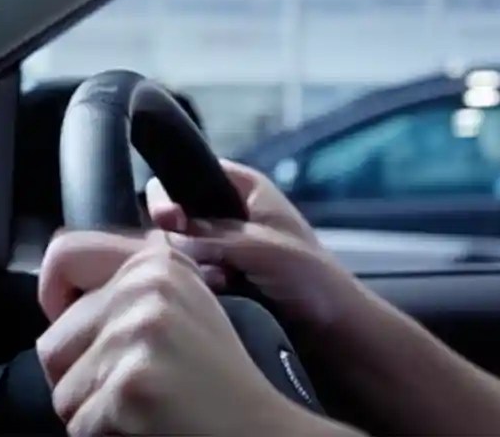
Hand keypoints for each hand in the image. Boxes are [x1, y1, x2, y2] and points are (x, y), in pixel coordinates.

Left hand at [36, 231, 309, 435]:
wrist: (263, 433)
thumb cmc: (221, 385)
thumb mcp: (185, 308)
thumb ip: (131, 289)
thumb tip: (59, 291)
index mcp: (157, 262)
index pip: (62, 256)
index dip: (53, 299)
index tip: (76, 334)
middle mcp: (146, 286)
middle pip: (52, 342)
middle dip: (78, 379)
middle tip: (132, 391)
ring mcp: (138, 334)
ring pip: (62, 392)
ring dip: (94, 414)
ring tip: (145, 409)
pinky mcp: (131, 385)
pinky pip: (80, 427)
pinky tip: (148, 428)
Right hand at [146, 160, 364, 333]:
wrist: (334, 330)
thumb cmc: (310, 277)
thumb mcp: (261, 247)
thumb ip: (212, 235)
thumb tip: (166, 233)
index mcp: (247, 188)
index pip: (196, 170)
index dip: (174, 188)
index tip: (166, 216)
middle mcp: (233, 213)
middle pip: (182, 209)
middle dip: (176, 232)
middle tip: (177, 252)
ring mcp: (227, 247)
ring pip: (184, 245)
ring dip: (189, 263)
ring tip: (214, 281)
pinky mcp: (224, 278)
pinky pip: (194, 273)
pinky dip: (197, 283)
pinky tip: (213, 294)